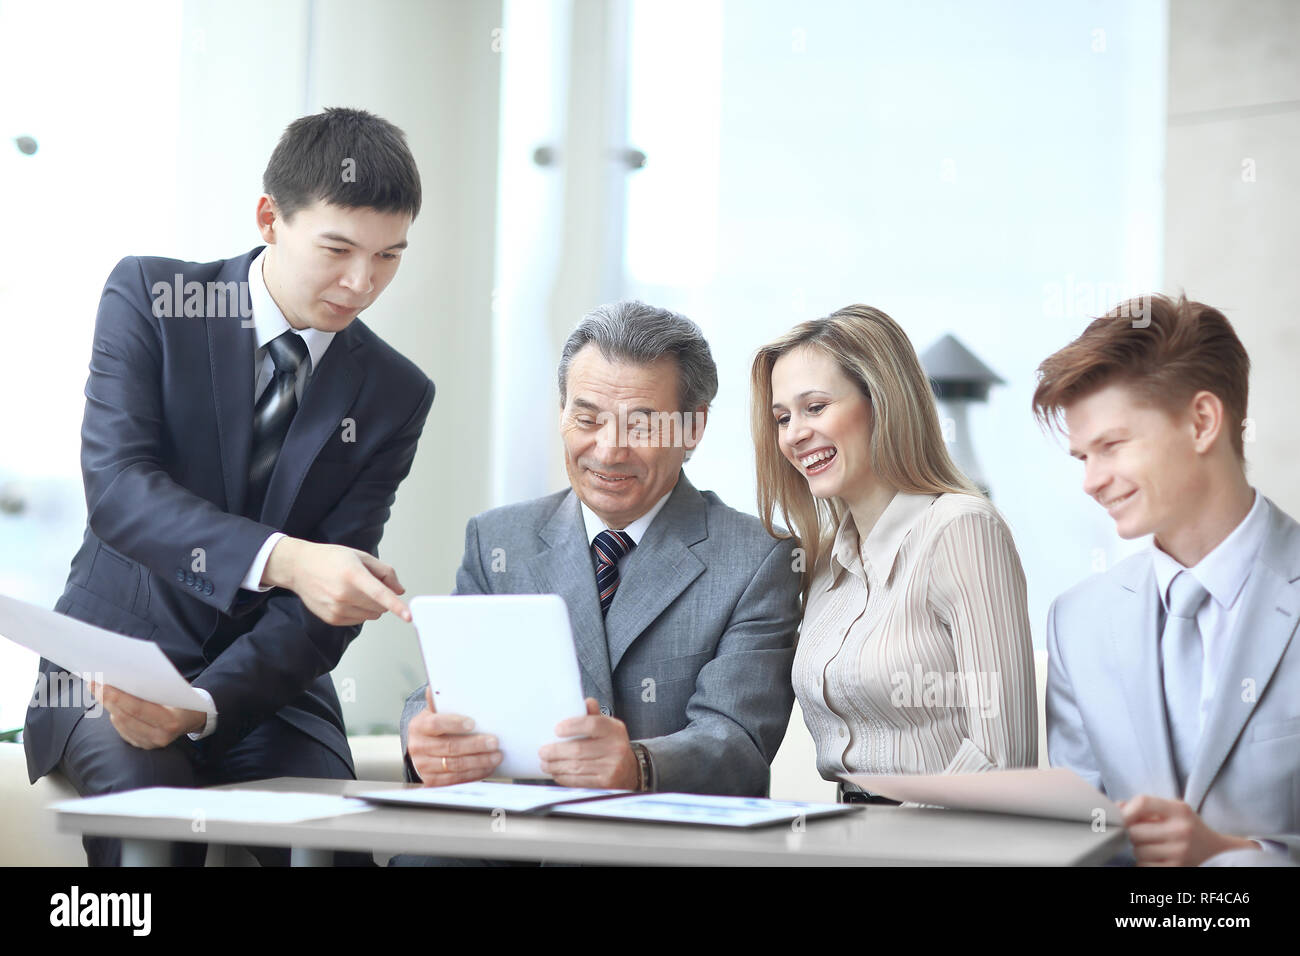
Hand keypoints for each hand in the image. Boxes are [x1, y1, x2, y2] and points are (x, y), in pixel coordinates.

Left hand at [88, 682, 206, 749]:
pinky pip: (122, 730)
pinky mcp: (142, 745)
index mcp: (170, 722)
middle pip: (124, 717)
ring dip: (109, 706)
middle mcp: (160, 736)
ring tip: (100, 692)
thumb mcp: (175, 691)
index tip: (103, 684)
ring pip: (120, 724)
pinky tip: (112, 705)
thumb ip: (153, 688)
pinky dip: (115, 715)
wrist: (194, 718)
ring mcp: (150, 744)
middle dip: (108, 700)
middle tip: (95, 685)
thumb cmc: (183, 698)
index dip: (118, 697)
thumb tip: (124, 679)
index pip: (138, 708)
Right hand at [263, 537, 409, 625]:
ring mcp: (336, 609)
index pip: (380, 594)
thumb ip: (384, 571)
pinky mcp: (331, 619)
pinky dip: (359, 611)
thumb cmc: (330, 559)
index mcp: (353, 575)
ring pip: (371, 615)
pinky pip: (358, 620)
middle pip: (379, 606)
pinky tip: (346, 598)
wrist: (299, 568)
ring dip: (371, 606)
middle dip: (382, 598)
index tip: (408, 616)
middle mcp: (343, 594)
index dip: (397, 606)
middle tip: (367, 583)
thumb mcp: (360, 556)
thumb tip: (399, 590)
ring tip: (354, 589)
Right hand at [407, 686, 502, 785]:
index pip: (436, 724)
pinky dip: (474, 774)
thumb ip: (441, 701)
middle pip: (449, 747)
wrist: (422, 747)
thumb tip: (438, 683)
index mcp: (419, 726)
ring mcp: (423, 766)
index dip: (454, 723)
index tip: (473, 723)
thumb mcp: (435, 711)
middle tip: (494, 742)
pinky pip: (455, 780)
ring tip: (496, 756)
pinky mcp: (431, 781)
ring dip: (478, 761)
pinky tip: (487, 767)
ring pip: (454, 766)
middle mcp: (418, 746)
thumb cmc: (436, 725)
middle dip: (474, 745)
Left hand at [539, 698, 637, 789]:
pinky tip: (556, 773)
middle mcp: (616, 748)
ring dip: (556, 766)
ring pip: (576, 767)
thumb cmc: (610, 744)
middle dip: (556, 751)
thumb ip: (593, 715)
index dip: (573, 726)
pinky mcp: (606, 784)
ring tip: (545, 763)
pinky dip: (564, 777)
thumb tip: (585, 702)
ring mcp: (612, 767)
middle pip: (579, 749)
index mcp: (615, 729)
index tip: (556, 730)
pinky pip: (579, 781)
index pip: (593, 724)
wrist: (629, 770)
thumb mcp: (607, 727)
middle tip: (542, 751)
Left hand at [1120, 794, 1258, 865]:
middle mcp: (1181, 831)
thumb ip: (1144, 806)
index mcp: (1179, 810)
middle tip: (1137, 832)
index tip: (1120, 816)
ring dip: (1136, 848)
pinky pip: (1143, 865)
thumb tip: (1115, 808)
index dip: (1125, 810)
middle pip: (1134, 830)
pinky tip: (1153, 856)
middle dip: (1130, 831)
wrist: (1214, 851)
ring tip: (1149, 844)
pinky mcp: (1176, 868)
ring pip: (1136, 850)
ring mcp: (1179, 852)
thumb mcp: (1171, 809)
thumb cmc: (1186, 826)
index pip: (1142, 803)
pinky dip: (1142, 862)